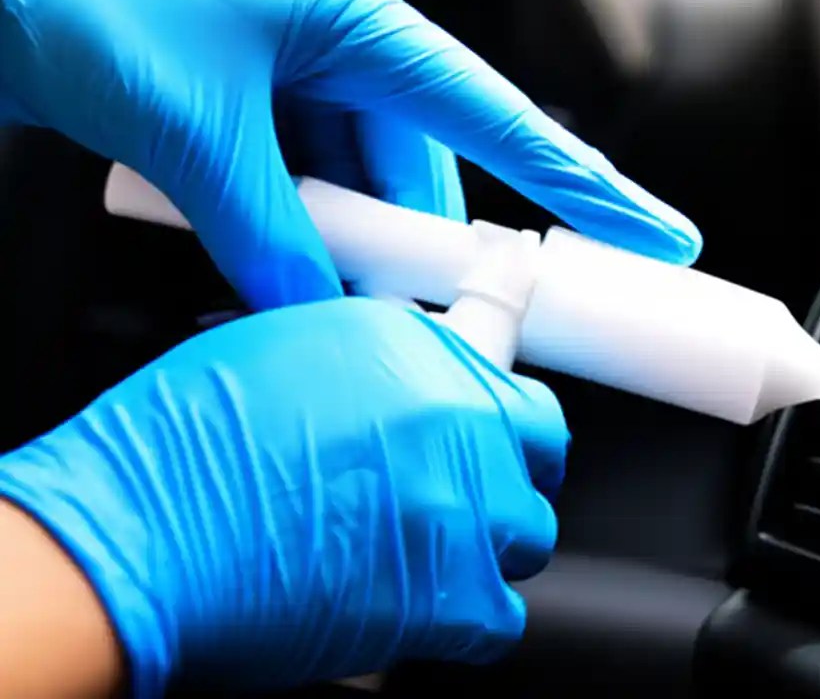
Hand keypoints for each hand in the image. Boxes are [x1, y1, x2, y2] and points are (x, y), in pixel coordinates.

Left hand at [0, 0, 701, 309]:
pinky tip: (268, 266)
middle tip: (447, 323)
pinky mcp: (241, 95)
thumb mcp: (187, 120)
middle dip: (423, 252)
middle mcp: (338, 40)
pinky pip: (295, 178)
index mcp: (356, 17)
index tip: (652, 236)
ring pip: (354, 183)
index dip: (583, 188)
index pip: (497, 123)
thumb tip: (311, 310)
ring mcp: (289, 69)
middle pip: (420, 170)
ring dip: (343, 250)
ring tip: (327, 297)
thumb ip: (261, 231)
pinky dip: (288, 231)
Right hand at [0, 298, 568, 696]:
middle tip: (459, 499)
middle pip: (537, 450)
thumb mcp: (274, 357)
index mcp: (407, 347)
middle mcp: (450, 414)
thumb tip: (398, 393)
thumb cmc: (170, 457)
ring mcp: (461, 503)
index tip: (490, 439)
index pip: (507, 380)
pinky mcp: (453, 593)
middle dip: (507, 476)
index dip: (495, 421)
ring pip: (527, 534)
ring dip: (483, 549)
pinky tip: (410, 610)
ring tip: (416, 560)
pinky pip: (500, 618)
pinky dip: (464, 623)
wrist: (132, 542)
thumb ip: (366, 370)